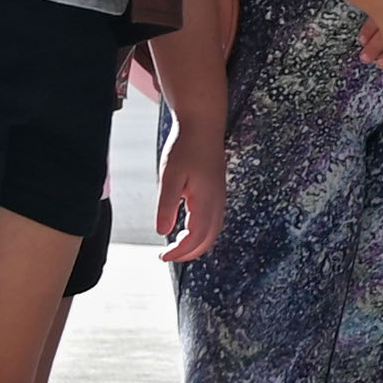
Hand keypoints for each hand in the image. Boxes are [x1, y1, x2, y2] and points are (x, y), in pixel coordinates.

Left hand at [152, 121, 229, 262]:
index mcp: (205, 201)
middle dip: (189, 253)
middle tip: (168, 256)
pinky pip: (214, 220)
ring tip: (177, 246)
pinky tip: (187, 227)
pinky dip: (202, 232)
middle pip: (208, 239)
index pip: (195, 238)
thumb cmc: (186, 147)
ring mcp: (219, 197)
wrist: (203, 125)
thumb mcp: (169, 176)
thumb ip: (166, 205)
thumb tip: (163, 231)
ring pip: (213, 231)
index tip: (163, 257)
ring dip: (196, 244)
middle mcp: (217, 202)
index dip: (180, 252)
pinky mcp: (217, 191)